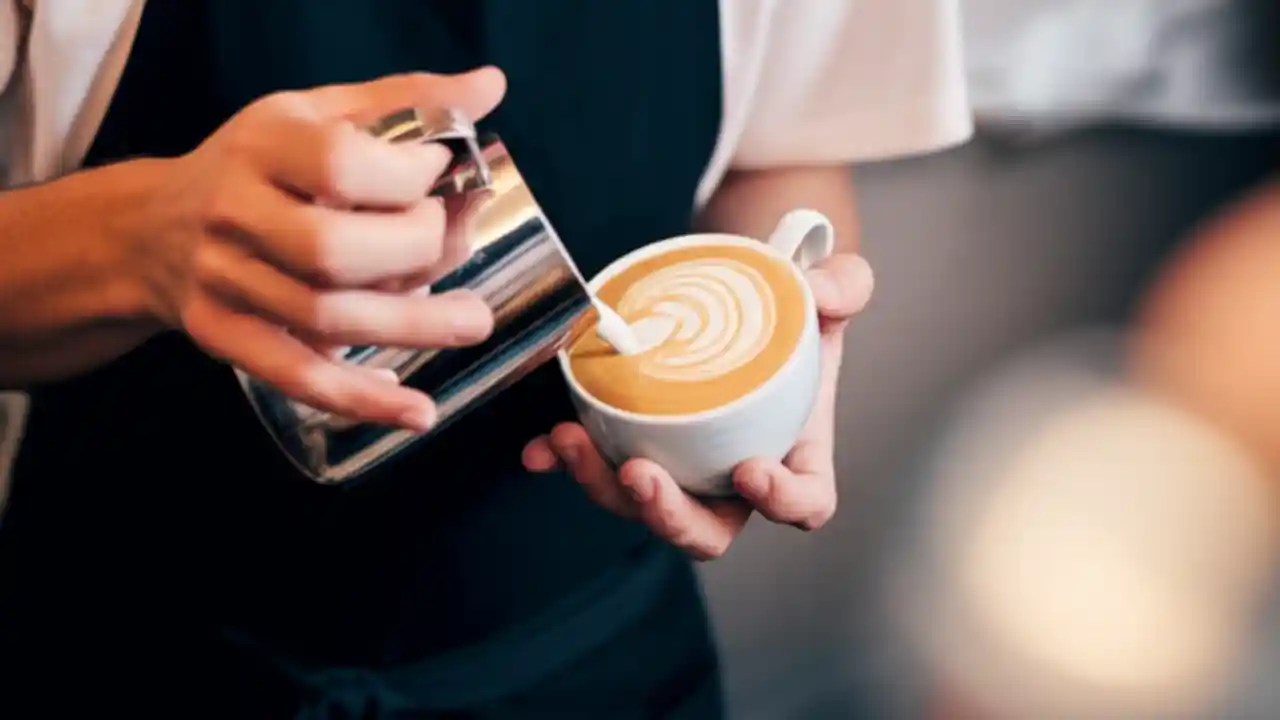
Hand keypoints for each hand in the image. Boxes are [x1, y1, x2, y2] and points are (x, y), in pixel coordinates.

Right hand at [136, 69, 506, 430]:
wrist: (150, 229)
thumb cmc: (257, 166)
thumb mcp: (315, 114)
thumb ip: (404, 101)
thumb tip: (490, 88)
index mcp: (261, 148)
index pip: (339, 165)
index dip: (405, 176)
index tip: (442, 177)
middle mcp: (234, 213)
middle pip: (332, 250)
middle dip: (413, 251)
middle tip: (455, 243)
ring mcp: (223, 281)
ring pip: (323, 318)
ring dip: (411, 327)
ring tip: (474, 322)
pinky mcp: (223, 336)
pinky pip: (296, 376)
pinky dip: (360, 398)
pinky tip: (416, 410)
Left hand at [523, 253, 873, 558]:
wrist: (742, 298)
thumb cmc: (794, 311)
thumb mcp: (831, 293)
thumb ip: (842, 288)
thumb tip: (820, 289)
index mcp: (795, 454)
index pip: (804, 504)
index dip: (781, 503)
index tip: (750, 470)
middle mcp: (733, 476)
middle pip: (707, 530)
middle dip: (669, 516)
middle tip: (641, 473)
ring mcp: (681, 467)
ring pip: (641, 506)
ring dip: (602, 485)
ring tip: (569, 439)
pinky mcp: (633, 446)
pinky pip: (596, 468)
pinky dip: (563, 464)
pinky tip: (537, 450)